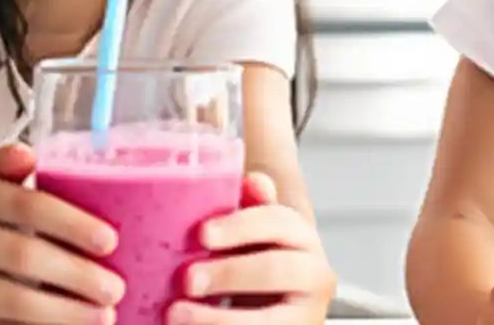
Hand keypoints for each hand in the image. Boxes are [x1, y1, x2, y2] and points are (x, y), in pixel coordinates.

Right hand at [0, 143, 124, 323]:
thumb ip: (10, 170)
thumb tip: (27, 155)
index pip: (25, 204)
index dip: (72, 223)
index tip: (110, 242)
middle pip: (22, 255)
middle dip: (77, 275)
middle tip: (116, 289)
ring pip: (9, 301)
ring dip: (63, 312)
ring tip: (104, 316)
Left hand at [168, 172, 335, 323]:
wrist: (281, 312)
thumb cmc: (261, 267)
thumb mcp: (257, 236)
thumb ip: (254, 210)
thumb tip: (252, 182)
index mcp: (304, 239)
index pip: (280, 222)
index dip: (241, 225)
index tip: (203, 233)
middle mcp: (315, 275)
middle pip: (276, 268)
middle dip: (229, 273)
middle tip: (187, 279)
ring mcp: (305, 314)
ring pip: (268, 318)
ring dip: (220, 317)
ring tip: (178, 313)